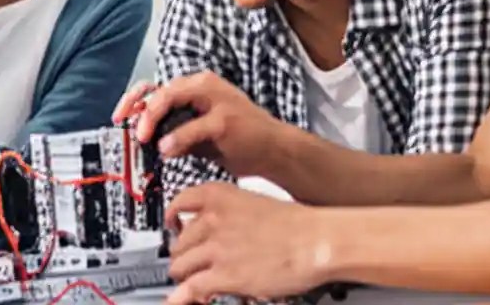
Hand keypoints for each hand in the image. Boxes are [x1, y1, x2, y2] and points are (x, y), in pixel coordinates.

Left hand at [112, 72, 287, 178]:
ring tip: (146, 140)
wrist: (276, 150)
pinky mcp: (226, 119)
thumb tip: (141, 139)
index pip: (156, 87)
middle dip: (140, 111)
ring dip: (152, 119)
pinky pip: (193, 126)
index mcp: (196, 87)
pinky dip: (176, 138)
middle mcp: (204, 86)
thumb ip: (173, 131)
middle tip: (133, 133)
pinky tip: (167, 149)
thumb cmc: (238, 140)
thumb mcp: (198, 133)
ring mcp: (216, 99)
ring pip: (171, 98)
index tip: (119, 118)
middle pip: (160, 90)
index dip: (133, 100)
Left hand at [164, 183, 329, 304]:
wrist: (317, 241)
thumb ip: (228, 215)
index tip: (172, 226)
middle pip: (178, 241)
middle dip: (183, 255)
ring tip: (193, 282)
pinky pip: (191, 288)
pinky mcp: (224, 275)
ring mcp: (216, 248)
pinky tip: (179, 300)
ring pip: (180, 266)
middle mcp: (211, 219)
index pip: (179, 204)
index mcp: (218, 197)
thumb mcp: (253, 204)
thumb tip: (215, 230)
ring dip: (185, 276)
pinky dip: (182, 296)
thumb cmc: (297, 225)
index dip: (172, 219)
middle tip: (191, 263)